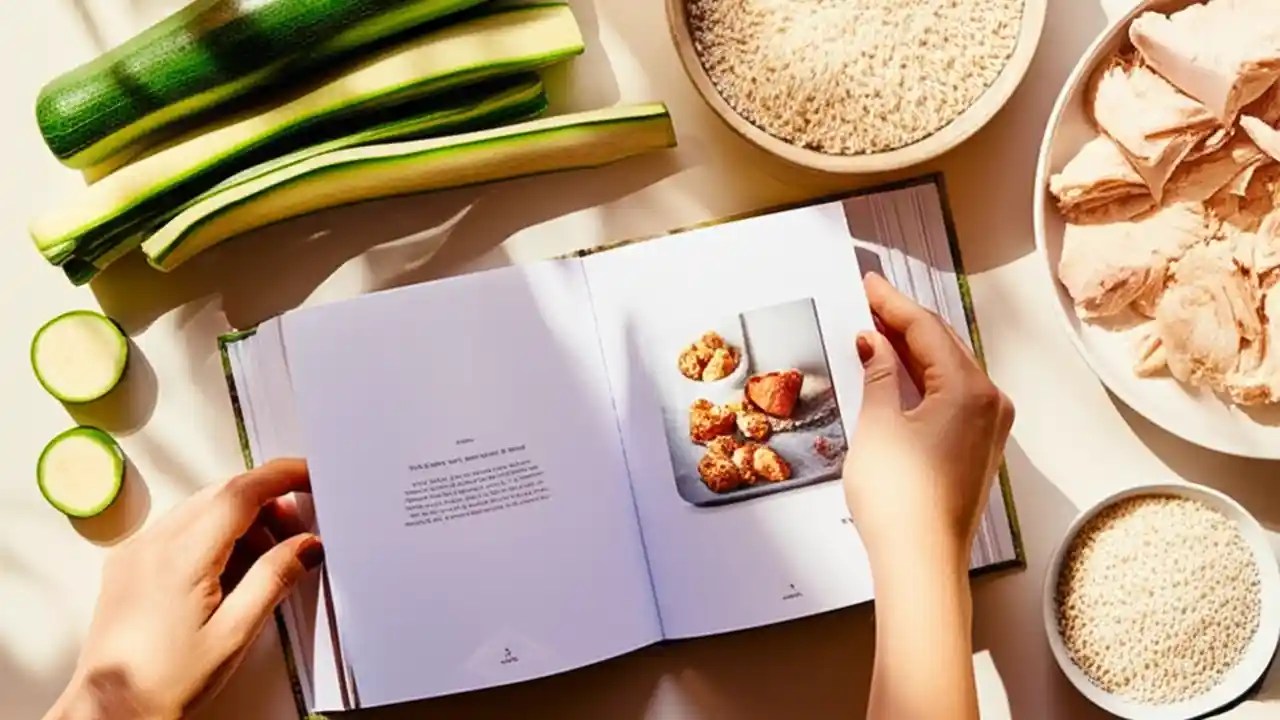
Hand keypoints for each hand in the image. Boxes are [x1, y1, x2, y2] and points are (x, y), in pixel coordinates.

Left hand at [45, 459, 322, 719]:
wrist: (112, 711)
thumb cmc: (168, 681)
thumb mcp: (234, 633)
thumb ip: (274, 579)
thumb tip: (307, 543)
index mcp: (182, 556)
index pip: (240, 492)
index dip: (280, 476)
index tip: (309, 474)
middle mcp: (153, 543)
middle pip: (222, 494)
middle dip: (266, 502)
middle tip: (295, 533)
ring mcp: (136, 550)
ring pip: (201, 508)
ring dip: (240, 520)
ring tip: (263, 563)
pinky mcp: (128, 563)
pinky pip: (178, 528)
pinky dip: (212, 534)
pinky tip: (228, 571)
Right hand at [844, 273, 1013, 568]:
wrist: (921, 563)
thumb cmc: (901, 502)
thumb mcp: (878, 424)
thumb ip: (878, 373)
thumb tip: (873, 343)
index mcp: (969, 389)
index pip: (926, 328)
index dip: (891, 303)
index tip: (869, 285)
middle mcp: (989, 403)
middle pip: (943, 345)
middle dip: (904, 322)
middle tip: (870, 300)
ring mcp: (987, 428)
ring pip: (949, 370)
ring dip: (913, 350)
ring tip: (877, 331)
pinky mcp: (976, 450)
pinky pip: (952, 397)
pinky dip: (924, 379)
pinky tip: (897, 374)